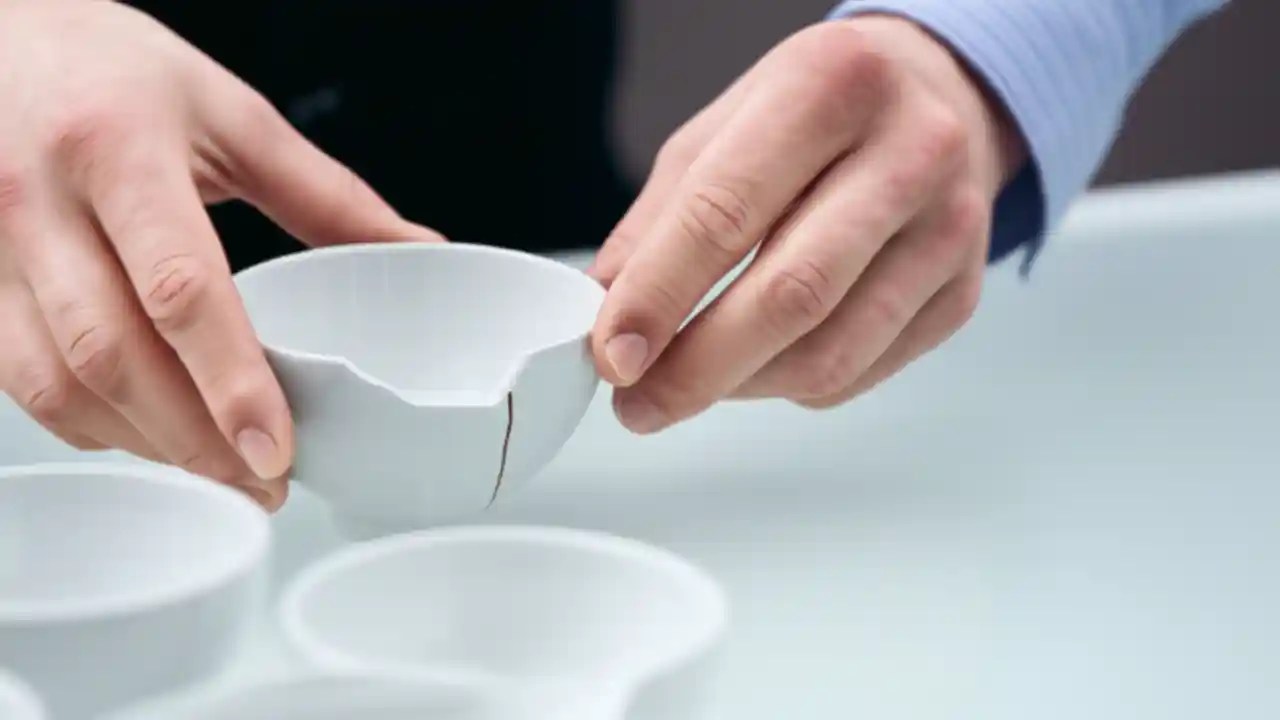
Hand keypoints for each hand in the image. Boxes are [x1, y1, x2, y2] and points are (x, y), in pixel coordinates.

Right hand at [0, 1, 440, 507]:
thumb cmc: (110, 69)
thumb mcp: (227, 112)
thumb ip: (323, 193)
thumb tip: (415, 252)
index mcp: (119, 148)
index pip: (178, 288)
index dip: (230, 382)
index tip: (277, 447)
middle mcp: (37, 200)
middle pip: (113, 354)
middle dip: (193, 440)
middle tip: (262, 483)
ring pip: (57, 381)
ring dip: (143, 444)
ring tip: (216, 473)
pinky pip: (19, 380)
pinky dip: (89, 423)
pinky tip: (147, 435)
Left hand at [589, 16, 1024, 432]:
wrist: (943, 98)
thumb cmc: (818, 110)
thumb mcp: (725, 127)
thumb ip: (662, 217)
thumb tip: (608, 312)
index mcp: (831, 86)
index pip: (727, 213)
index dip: (659, 296)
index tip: (613, 354)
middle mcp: (910, 152)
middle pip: (790, 295)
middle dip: (697, 368)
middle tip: (638, 403)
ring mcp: (949, 229)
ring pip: (830, 352)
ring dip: (741, 387)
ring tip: (689, 384)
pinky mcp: (962, 293)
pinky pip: (860, 372)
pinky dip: (791, 385)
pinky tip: (760, 363)